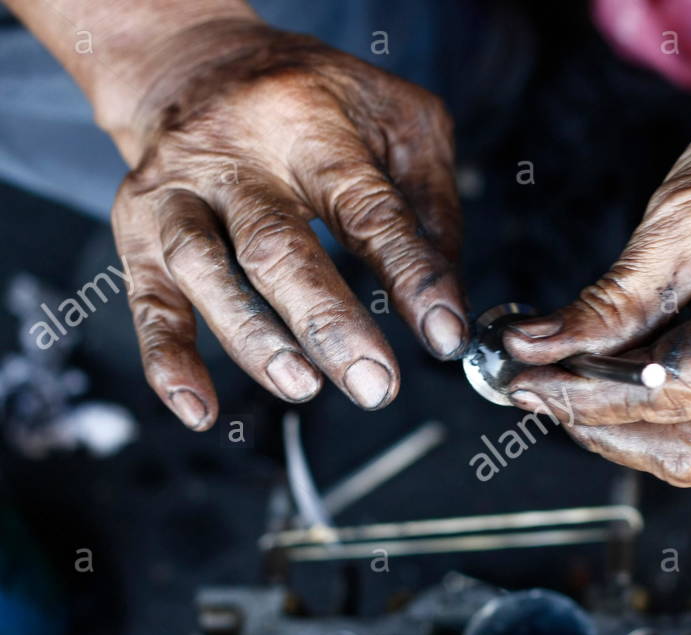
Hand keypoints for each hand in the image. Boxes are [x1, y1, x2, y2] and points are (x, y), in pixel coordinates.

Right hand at [108, 18, 466, 428]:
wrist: (194, 60)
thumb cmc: (314, 100)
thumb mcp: (395, 119)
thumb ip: (429, 203)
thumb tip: (446, 300)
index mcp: (310, 122)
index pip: (366, 209)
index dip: (410, 276)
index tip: (444, 335)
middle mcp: (234, 154)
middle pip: (276, 247)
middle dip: (328, 324)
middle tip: (375, 384)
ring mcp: (177, 191)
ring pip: (207, 274)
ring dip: (256, 343)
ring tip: (306, 387)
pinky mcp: (137, 227)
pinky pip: (149, 300)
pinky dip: (168, 361)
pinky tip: (200, 410)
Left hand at [503, 41, 690, 485]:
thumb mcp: (681, 224)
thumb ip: (610, 305)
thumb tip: (537, 351)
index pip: (671, 395)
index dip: (587, 396)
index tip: (525, 382)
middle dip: (606, 425)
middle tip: (545, 388)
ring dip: (638, 423)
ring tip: (589, 375)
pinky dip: (680, 412)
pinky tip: (647, 370)